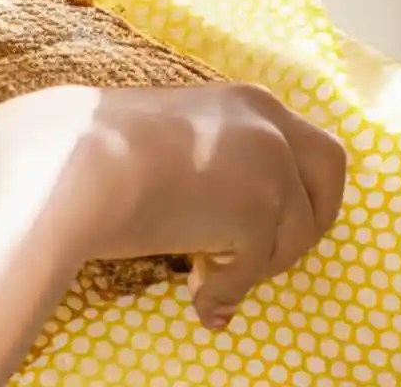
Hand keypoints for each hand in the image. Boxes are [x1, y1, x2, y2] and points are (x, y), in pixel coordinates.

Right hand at [0, 83, 347, 329]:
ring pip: (298, 233)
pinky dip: (231, 290)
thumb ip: (213, 172)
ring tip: (204, 278)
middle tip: (267, 256)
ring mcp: (270, 162)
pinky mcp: (259, 206)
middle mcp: (270, 122)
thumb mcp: (173, 144)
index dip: (295, 191)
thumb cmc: (98, 154)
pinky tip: (197, 297)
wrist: (69, 162)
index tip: (262, 226)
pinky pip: (259, 267)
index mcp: (247, 102)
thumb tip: (224, 237)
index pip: (303, 144)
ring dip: (256, 267)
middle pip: (331, 173)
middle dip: (309, 221)